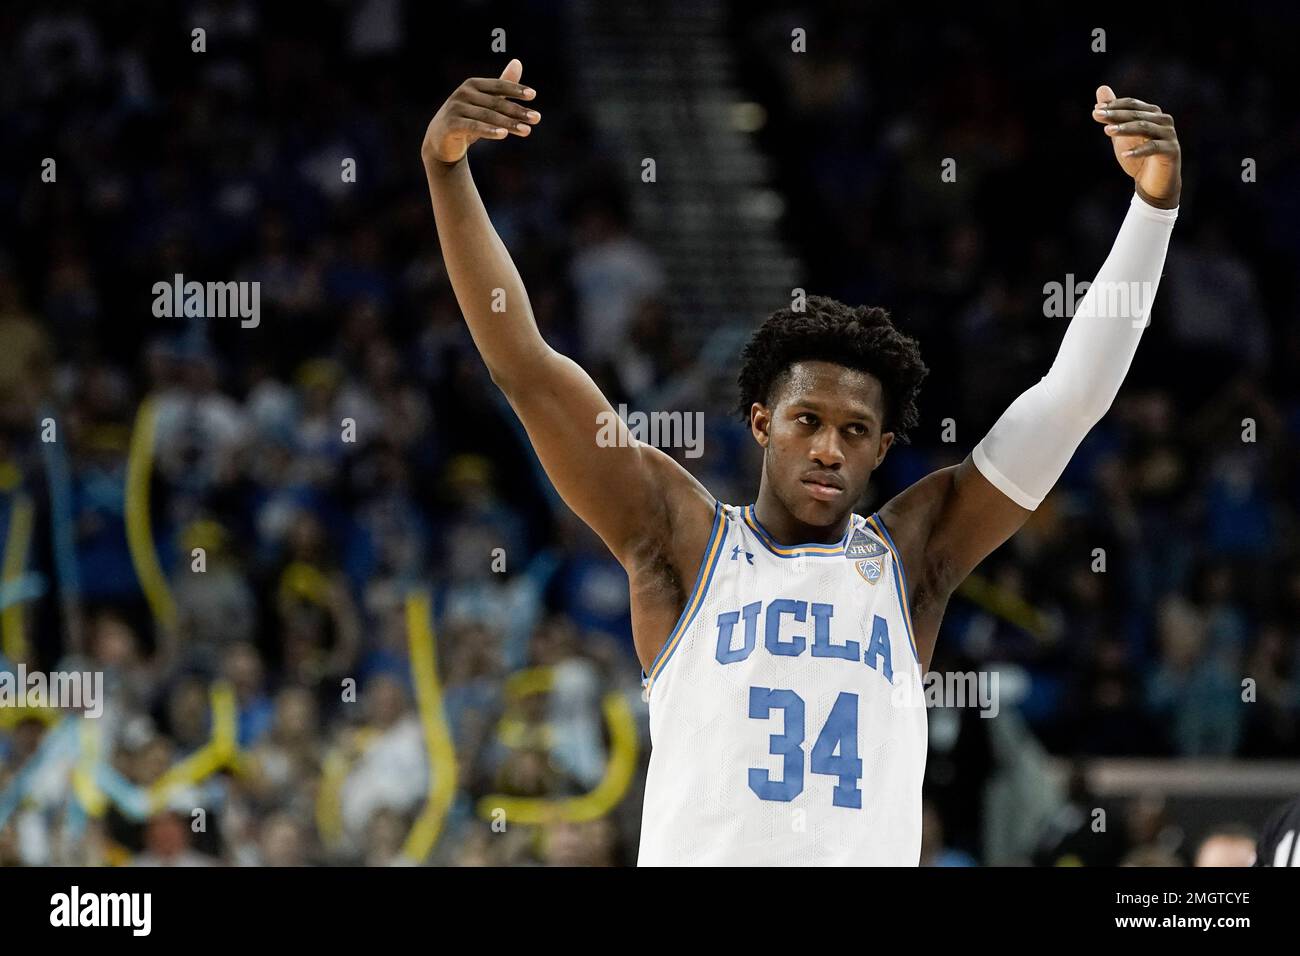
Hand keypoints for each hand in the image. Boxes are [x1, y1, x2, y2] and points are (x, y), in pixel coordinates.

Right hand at [421, 58, 539, 166]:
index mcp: (473, 85)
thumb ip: (502, 86)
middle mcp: (463, 93)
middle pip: (496, 103)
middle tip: (537, 118)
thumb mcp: (485, 102)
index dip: (515, 89)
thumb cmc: (467, 119)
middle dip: (517, 111)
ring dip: (509, 124)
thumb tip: (518, 62)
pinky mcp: (451, 124)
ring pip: (488, 116)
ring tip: (527, 130)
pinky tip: (504, 134)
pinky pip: (474, 127)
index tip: (533, 95)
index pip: (498, 85)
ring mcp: (456, 108)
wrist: (441, 141)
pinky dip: (489, 131)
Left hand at [1091, 84, 1180, 208]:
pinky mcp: (1172, 150)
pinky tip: (1124, 155)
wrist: (1153, 182)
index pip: (1132, 105)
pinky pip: (1153, 148)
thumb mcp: (1121, 134)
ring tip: (1107, 131)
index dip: (1114, 106)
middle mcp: (1163, 120)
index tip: (1096, 110)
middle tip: (1097, 115)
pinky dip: (1138, 150)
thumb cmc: (1138, 156)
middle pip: (1137, 115)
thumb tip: (1101, 88)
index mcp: (1152, 114)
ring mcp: (1169, 135)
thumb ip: (1113, 114)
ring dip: (1125, 129)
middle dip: (1116, 115)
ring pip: (1144, 128)